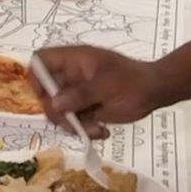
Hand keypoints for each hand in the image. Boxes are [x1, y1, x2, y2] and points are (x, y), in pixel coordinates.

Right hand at [29, 46, 162, 137]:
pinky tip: (102, 131)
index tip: (44, 96)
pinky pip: (72, 121)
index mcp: (73, 60)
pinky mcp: (83, 109)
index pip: (41, 61)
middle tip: (73, 122)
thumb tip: (53, 104)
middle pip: (45, 92)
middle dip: (57, 111)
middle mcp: (70, 76)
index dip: (36, 76)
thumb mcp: (107, 85)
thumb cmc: (133, 81)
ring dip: (72, 125)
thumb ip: (81, 94)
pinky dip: (83, 130)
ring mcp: (76, 93)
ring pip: (57, 111)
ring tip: (95, 129)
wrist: (155, 92)